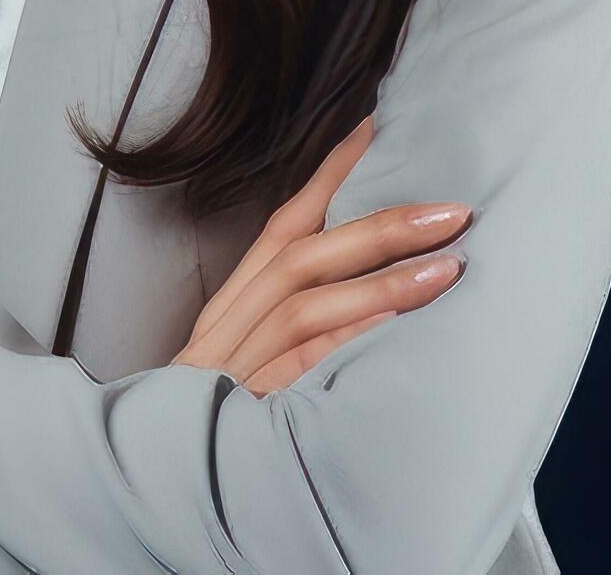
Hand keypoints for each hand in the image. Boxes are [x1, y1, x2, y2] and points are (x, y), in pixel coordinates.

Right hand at [176, 113, 472, 395]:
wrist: (160, 482)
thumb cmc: (219, 420)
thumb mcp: (250, 358)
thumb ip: (300, 318)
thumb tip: (374, 276)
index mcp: (231, 307)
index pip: (282, 225)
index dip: (329, 174)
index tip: (377, 128)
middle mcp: (228, 327)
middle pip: (299, 257)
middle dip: (377, 226)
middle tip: (450, 210)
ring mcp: (232, 369)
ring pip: (304, 306)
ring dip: (381, 282)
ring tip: (448, 264)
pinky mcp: (244, 413)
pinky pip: (302, 368)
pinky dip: (350, 341)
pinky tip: (401, 330)